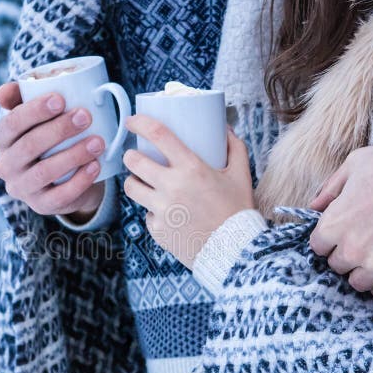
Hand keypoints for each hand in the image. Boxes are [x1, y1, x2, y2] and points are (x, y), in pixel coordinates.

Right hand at [0, 82, 104, 220]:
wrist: (62, 177)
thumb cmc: (47, 138)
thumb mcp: (35, 117)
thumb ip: (21, 97)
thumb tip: (3, 93)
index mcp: (2, 140)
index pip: (11, 124)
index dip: (34, 111)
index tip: (60, 98)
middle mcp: (6, 166)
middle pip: (29, 146)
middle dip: (59, 130)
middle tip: (86, 116)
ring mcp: (22, 188)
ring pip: (45, 172)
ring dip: (73, 155)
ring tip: (98, 141)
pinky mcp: (42, 205)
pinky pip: (60, 195)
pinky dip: (80, 180)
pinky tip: (96, 165)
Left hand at [123, 115, 254, 269]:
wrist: (235, 251)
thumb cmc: (238, 211)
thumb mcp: (241, 174)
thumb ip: (234, 147)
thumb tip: (224, 128)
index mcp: (192, 168)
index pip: (158, 134)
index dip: (139, 122)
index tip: (132, 121)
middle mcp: (172, 187)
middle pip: (133, 161)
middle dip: (130, 155)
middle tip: (136, 156)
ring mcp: (162, 210)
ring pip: (131, 187)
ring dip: (135, 182)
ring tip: (143, 182)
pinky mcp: (157, 230)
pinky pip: (147, 214)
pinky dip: (154, 211)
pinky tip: (167, 213)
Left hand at [309, 117, 372, 298]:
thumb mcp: (353, 165)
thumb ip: (329, 190)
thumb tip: (313, 207)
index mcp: (334, 224)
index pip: (318, 248)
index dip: (330, 239)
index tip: (344, 233)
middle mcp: (352, 249)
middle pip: (338, 266)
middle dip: (348, 254)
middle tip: (366, 240)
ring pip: (359, 283)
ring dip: (365, 271)